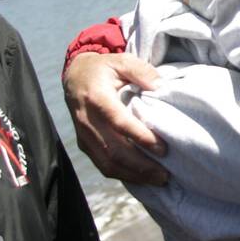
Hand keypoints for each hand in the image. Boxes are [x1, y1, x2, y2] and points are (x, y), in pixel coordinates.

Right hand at [63, 52, 168, 185]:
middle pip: (113, 151)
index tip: (162, 149)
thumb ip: (142, 71)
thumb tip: (161, 87)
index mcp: (97, 98)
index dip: (140, 137)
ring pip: (107, 163)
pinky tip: (142, 178)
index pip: (119, 122)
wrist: (74, 77)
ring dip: (133, 175)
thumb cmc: (103, 69)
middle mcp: (87, 120)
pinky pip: (102, 165)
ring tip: (158, 180)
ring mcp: (83, 135)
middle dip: (141, 166)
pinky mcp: (84, 145)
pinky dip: (123, 175)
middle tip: (165, 174)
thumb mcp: (122, 60)